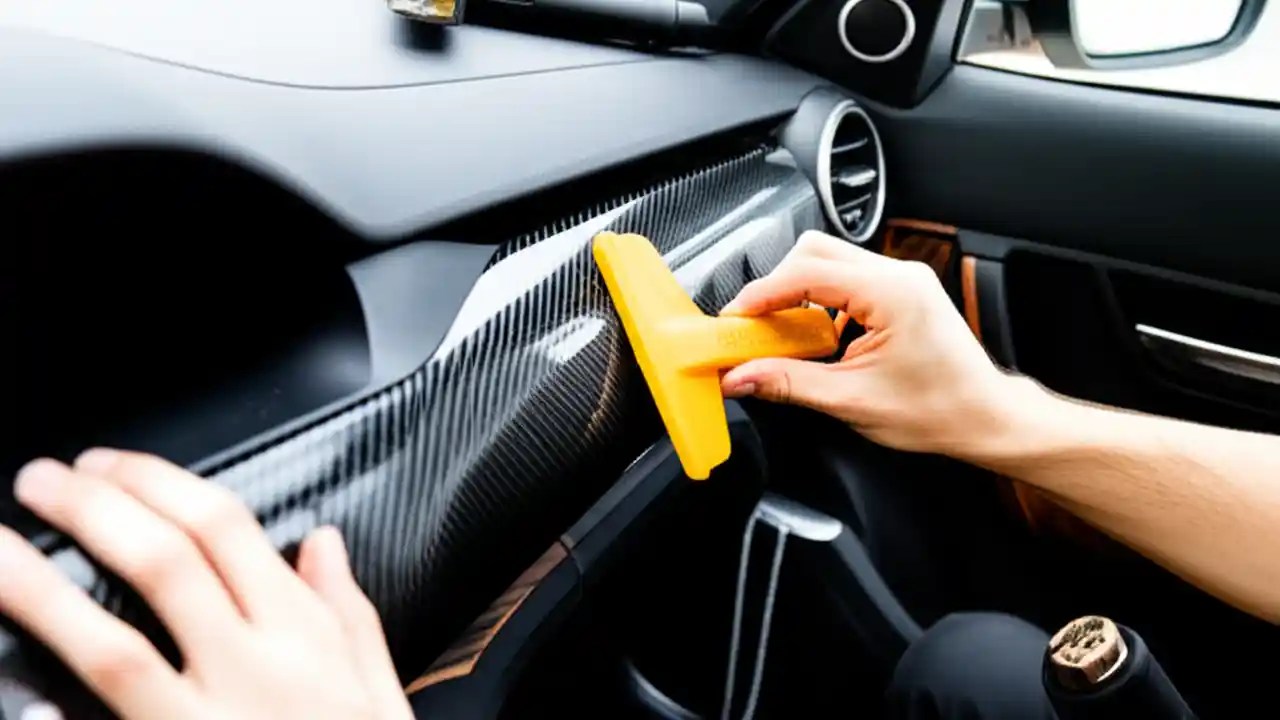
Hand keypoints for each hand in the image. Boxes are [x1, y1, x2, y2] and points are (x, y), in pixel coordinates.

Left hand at [0, 450, 411, 719]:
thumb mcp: (378, 684)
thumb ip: (349, 608)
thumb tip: (323, 540)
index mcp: (304, 636)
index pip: (226, 529)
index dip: (158, 482)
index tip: (110, 464)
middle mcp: (254, 671)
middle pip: (168, 563)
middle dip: (98, 508)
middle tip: (43, 479)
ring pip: (115, 643)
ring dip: (44, 588)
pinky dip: (55, 704)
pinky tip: (16, 678)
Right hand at [720, 231, 1020, 457]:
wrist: (985, 418)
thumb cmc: (939, 410)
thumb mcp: (851, 401)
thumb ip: (788, 383)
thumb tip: (742, 377)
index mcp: (891, 292)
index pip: (807, 272)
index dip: (762, 293)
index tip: (735, 319)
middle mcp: (899, 274)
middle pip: (814, 252)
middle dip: (776, 286)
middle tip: (754, 325)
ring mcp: (902, 279)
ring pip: (830, 261)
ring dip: (799, 292)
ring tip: (784, 335)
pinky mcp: (902, 291)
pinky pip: (848, 279)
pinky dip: (821, 301)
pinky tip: (817, 337)